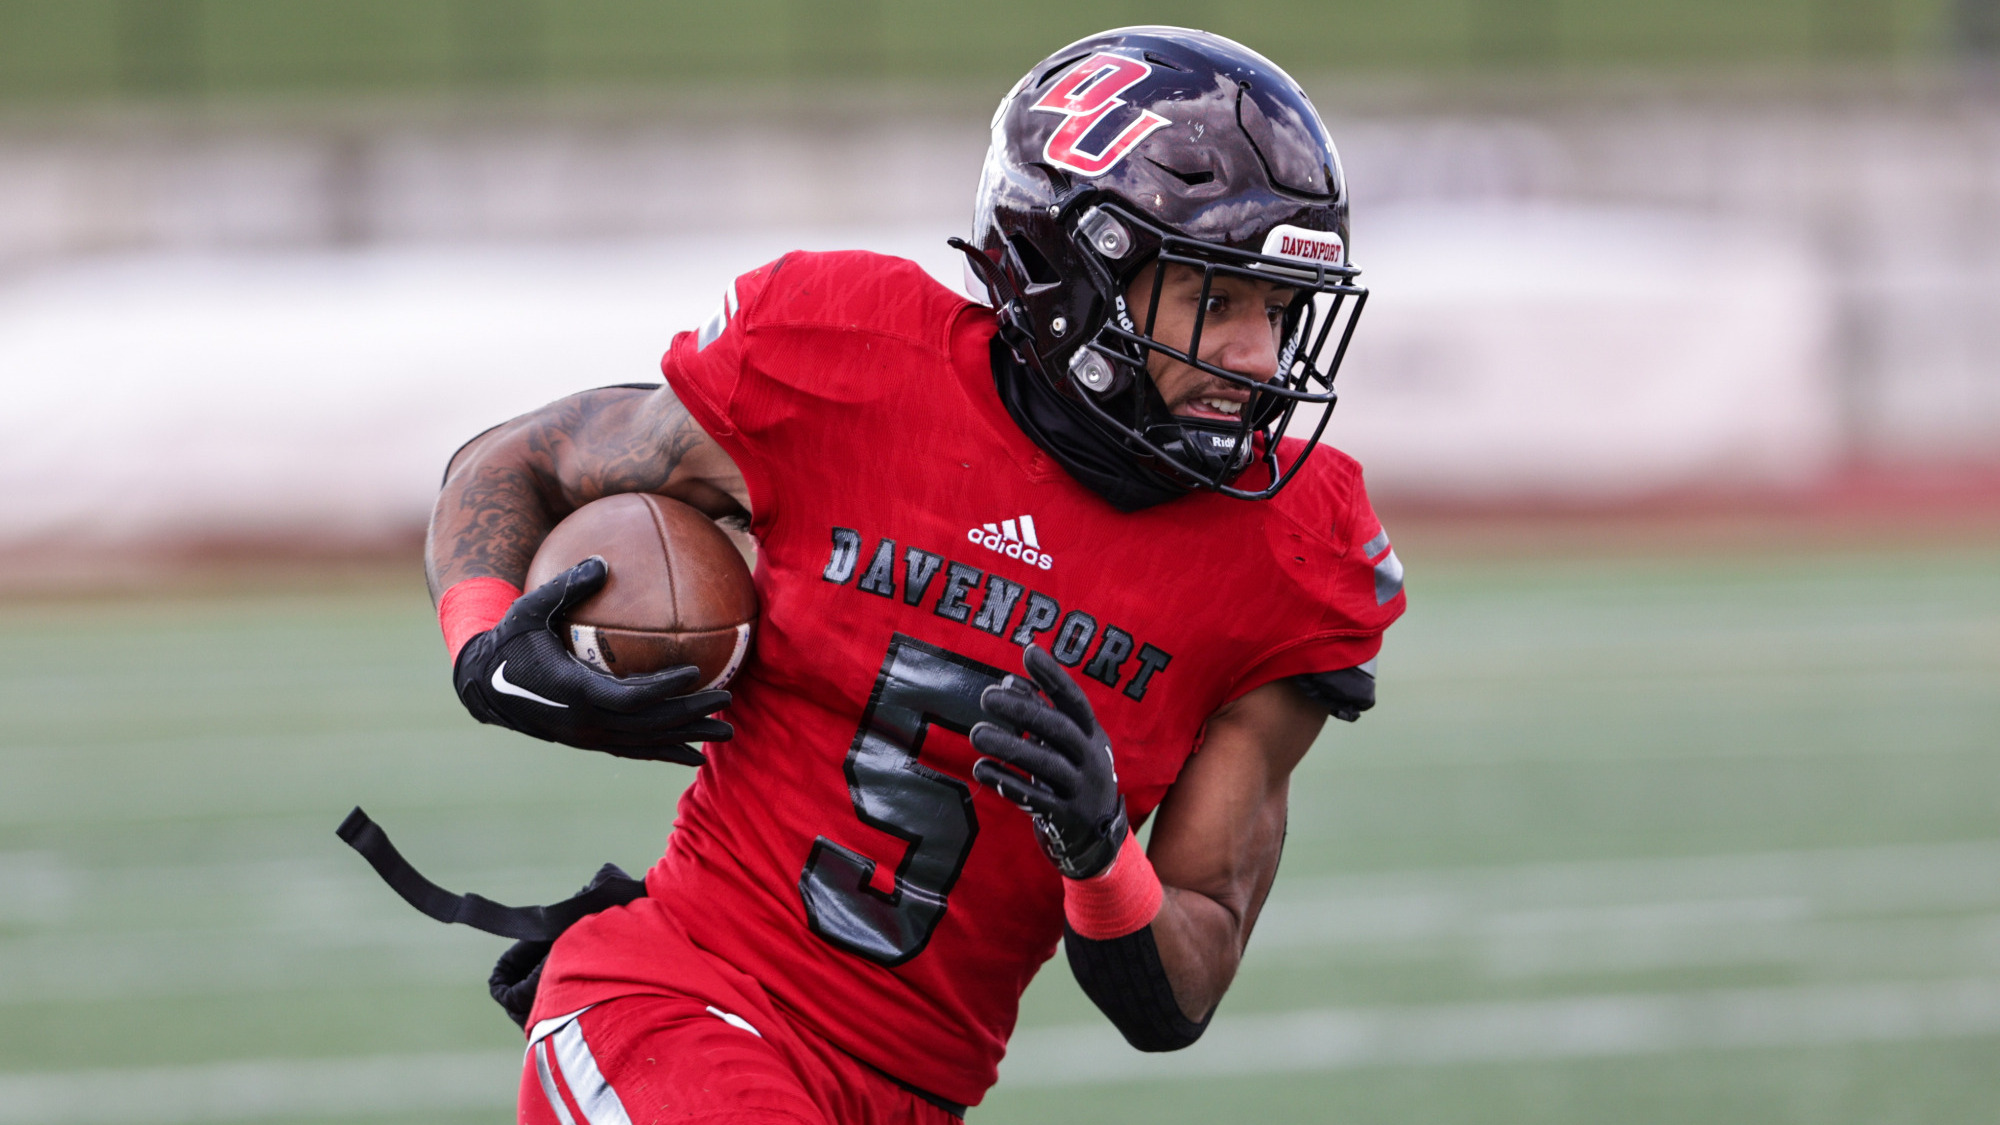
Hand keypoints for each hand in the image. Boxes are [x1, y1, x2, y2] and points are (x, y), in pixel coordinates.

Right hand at [452, 556, 731, 763]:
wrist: (482, 685)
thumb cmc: (509, 641)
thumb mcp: (529, 608)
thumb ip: (566, 587)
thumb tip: (603, 561)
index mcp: (572, 691)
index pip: (627, 697)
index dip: (662, 689)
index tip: (695, 672)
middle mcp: (583, 722)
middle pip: (647, 725)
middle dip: (689, 714)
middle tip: (728, 701)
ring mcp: (586, 737)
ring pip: (645, 742)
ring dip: (687, 736)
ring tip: (726, 732)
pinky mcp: (588, 742)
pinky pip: (633, 749)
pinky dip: (665, 751)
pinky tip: (694, 752)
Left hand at [970, 644, 1128, 878]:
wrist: (1100, 838)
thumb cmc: (1074, 776)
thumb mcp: (1067, 745)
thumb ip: (1040, 713)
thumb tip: (1009, 681)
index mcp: (1093, 735)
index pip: (1074, 700)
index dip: (1054, 676)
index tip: (1029, 652)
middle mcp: (1092, 759)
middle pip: (1059, 730)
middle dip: (1024, 711)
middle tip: (987, 697)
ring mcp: (1081, 789)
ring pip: (1046, 764)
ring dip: (1009, 746)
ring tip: (976, 733)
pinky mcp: (1066, 817)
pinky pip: (1035, 798)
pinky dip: (1007, 781)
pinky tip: (982, 768)